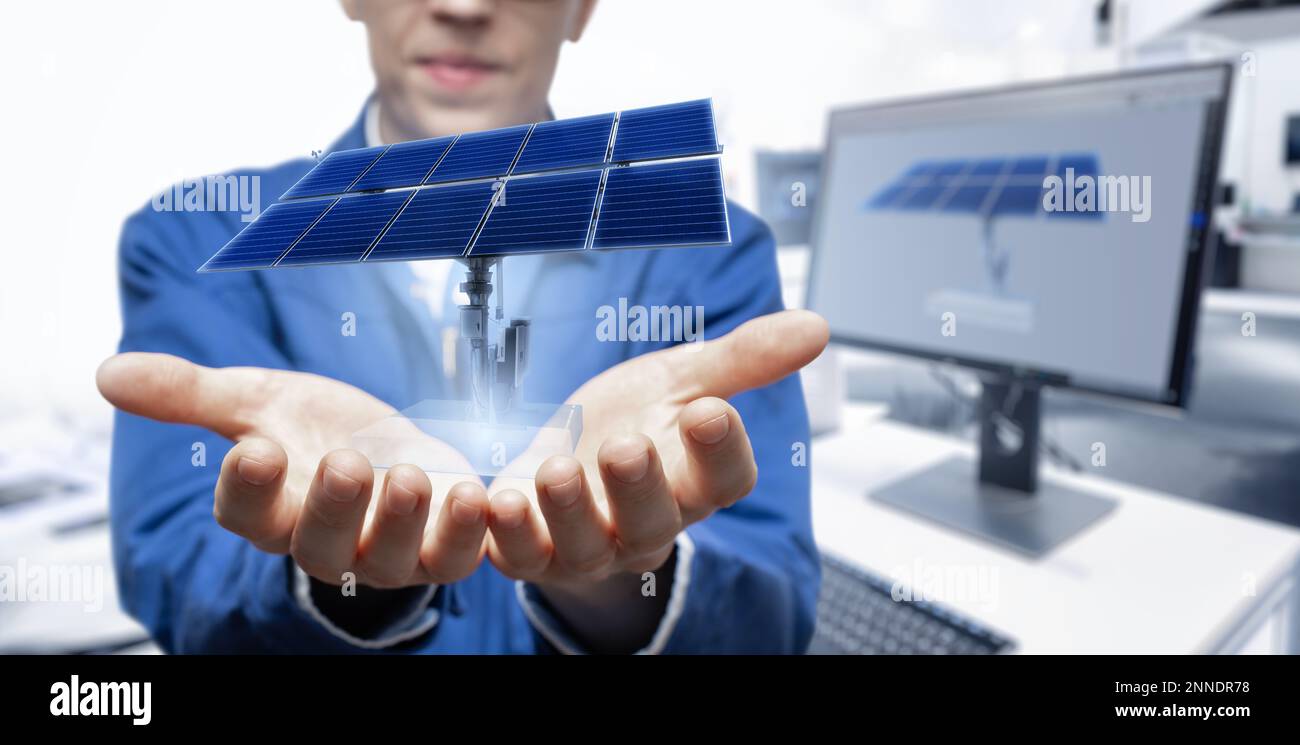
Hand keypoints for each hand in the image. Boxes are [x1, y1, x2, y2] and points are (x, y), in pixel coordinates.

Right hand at [96, 354, 489, 588]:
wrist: (394, 443)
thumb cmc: (320, 427)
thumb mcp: (261, 399)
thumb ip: (191, 393)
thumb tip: (105, 371)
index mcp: (274, 508)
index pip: (247, 514)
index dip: (247, 489)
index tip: (255, 447)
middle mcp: (328, 541)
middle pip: (319, 546)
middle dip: (332, 507)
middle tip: (343, 462)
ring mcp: (388, 551)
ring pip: (390, 558)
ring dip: (401, 521)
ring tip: (411, 476)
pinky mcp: (443, 547)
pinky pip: (454, 557)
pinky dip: (464, 533)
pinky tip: (474, 494)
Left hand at [482, 310, 827, 646]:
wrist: (561, 454)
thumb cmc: (628, 419)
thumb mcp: (679, 380)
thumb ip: (742, 359)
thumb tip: (817, 327)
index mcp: (692, 482)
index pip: (724, 481)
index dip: (720, 452)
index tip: (709, 410)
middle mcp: (645, 524)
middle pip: (655, 522)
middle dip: (640, 487)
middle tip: (626, 446)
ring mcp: (587, 545)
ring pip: (586, 545)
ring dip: (571, 509)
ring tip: (558, 468)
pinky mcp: (530, 551)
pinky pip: (521, 556)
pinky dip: (509, 533)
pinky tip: (498, 498)